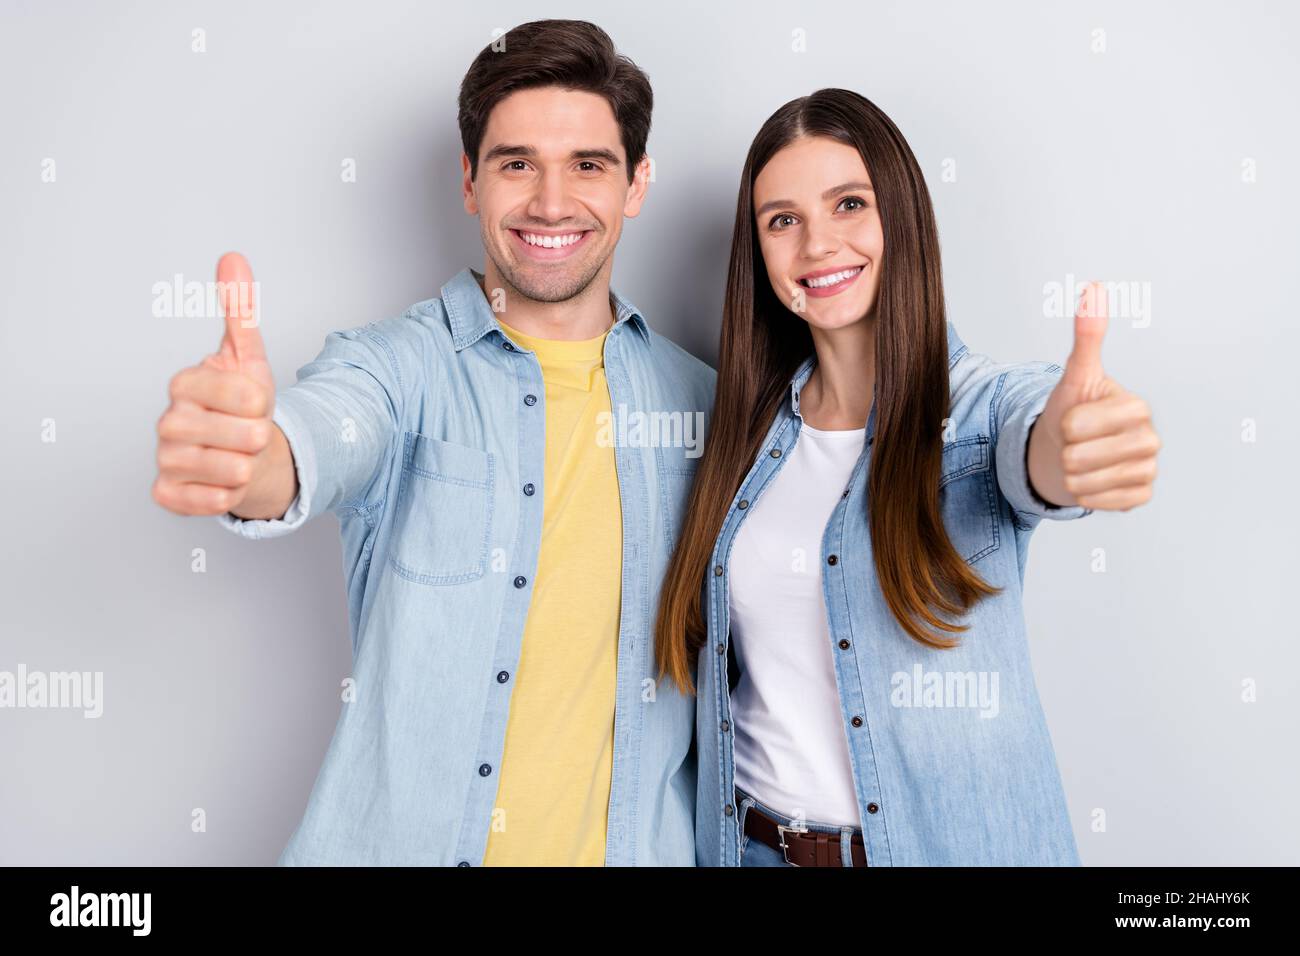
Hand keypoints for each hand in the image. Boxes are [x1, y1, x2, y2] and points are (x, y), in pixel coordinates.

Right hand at [152, 252, 278, 515]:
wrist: (244, 452)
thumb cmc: (243, 406)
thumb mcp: (249, 358)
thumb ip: (240, 311)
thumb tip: (232, 258)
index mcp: (186, 383)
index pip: (243, 393)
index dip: (262, 403)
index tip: (256, 402)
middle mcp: (168, 420)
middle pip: (240, 435)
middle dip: (260, 437)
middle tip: (252, 433)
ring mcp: (165, 457)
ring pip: (228, 470)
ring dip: (249, 466)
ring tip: (242, 457)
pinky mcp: (167, 493)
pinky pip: (209, 502)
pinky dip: (229, 496)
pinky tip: (228, 483)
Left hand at [1027, 281, 1160, 510]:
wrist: (1072, 450)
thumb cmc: (1073, 411)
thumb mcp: (1075, 375)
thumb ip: (1087, 335)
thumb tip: (1093, 288)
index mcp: (1136, 407)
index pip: (1079, 425)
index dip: (1067, 424)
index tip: (1073, 418)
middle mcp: (1150, 439)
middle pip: (1080, 458)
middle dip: (1066, 450)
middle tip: (1075, 441)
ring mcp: (1148, 470)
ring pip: (1084, 484)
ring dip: (1070, 475)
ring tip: (1080, 459)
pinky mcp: (1140, 497)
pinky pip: (1097, 503)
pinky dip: (1084, 494)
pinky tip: (1091, 479)